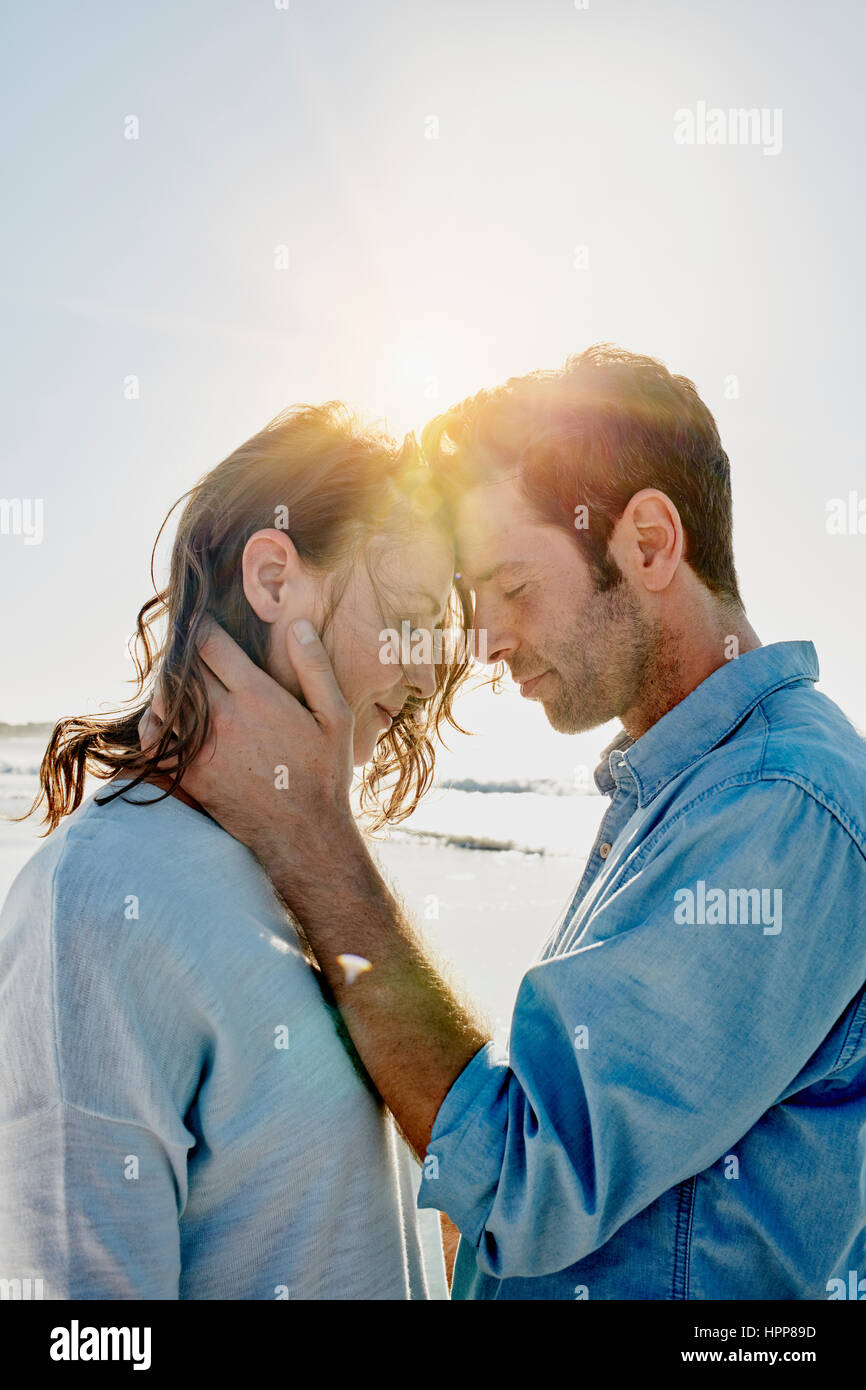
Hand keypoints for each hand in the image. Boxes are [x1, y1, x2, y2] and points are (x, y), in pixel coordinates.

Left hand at [138, 616, 358, 879]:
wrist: (303, 836)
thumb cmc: (325, 775)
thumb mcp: (335, 718)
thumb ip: (315, 668)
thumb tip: (297, 625)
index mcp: (257, 696)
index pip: (210, 643)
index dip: (202, 626)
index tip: (202, 621)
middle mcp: (222, 717)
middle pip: (183, 666)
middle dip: (183, 651)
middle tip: (188, 646)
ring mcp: (200, 747)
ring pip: (164, 698)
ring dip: (167, 684)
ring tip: (178, 678)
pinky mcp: (188, 774)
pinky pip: (153, 739)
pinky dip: (152, 721)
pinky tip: (164, 716)